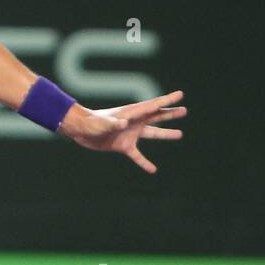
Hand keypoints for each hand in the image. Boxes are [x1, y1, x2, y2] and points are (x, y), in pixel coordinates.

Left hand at [57, 90, 186, 174]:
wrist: (79, 131)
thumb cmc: (90, 123)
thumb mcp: (102, 123)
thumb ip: (112, 123)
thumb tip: (123, 123)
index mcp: (131, 113)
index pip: (153, 106)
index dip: (167, 100)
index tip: (180, 95)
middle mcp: (134, 122)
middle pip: (156, 117)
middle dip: (170, 113)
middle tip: (184, 110)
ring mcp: (130, 134)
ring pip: (152, 133)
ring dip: (165, 134)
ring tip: (180, 134)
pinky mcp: (123, 146)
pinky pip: (138, 155)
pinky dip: (145, 162)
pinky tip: (153, 170)